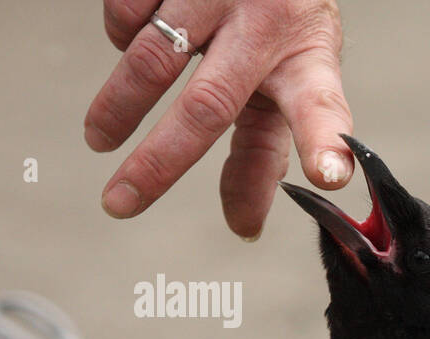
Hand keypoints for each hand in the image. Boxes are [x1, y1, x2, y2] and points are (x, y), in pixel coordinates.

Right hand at [86, 0, 353, 238]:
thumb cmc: (279, 28)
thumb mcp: (293, 79)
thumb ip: (267, 148)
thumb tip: (243, 226)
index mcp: (308, 61)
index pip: (323, 108)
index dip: (323, 144)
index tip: (328, 178)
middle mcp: (266, 25)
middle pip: (209, 104)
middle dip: (160, 161)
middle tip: (122, 202)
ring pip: (152, 58)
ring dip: (119, 106)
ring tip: (101, 140)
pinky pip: (127, 13)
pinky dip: (122, 36)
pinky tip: (137, 39)